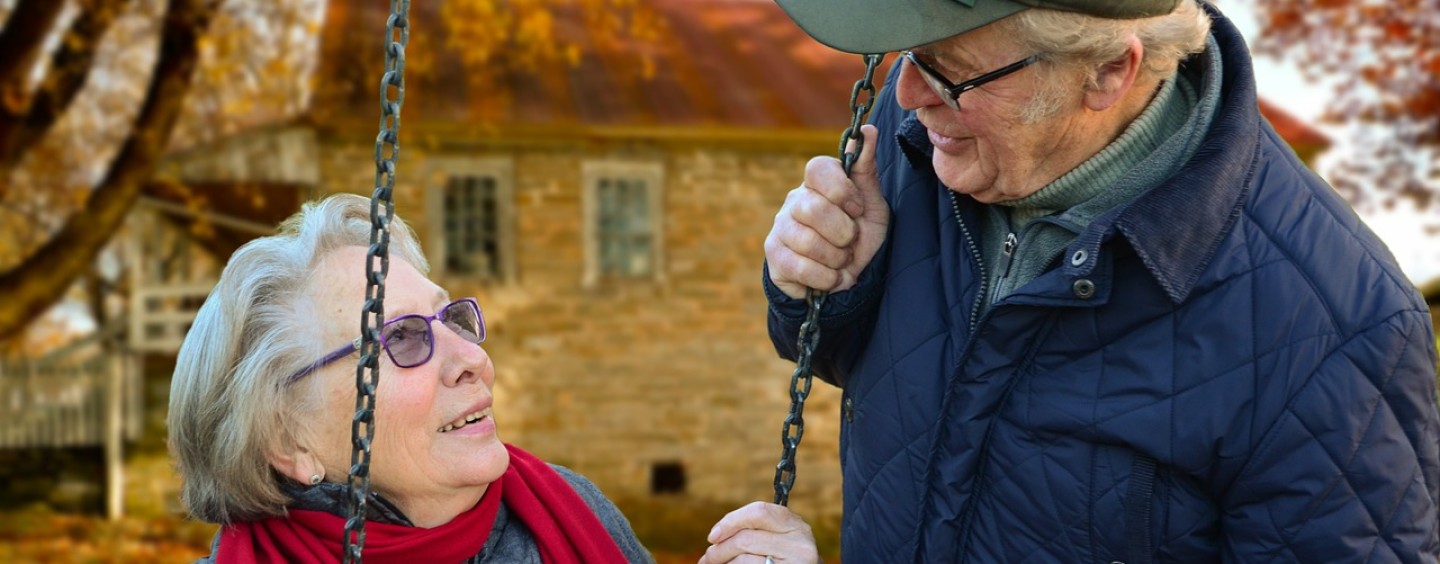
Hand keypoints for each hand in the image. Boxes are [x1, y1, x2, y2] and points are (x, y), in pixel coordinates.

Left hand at [698, 501, 819, 563]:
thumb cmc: (789, 560)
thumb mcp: (780, 540)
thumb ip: (757, 530)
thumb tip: (715, 537)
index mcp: (795, 524)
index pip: (758, 512)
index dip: (730, 521)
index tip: (712, 536)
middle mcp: (799, 543)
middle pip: (746, 539)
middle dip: (719, 550)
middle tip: (706, 559)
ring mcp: (795, 563)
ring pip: (744, 561)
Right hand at [764, 124, 888, 299]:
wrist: (846, 279)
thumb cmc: (859, 237)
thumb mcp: (872, 205)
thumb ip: (866, 169)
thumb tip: (868, 130)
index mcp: (818, 183)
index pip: (817, 167)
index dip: (842, 191)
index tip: (857, 210)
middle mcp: (794, 200)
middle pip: (814, 208)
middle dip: (844, 233)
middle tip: (850, 242)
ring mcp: (780, 227)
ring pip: (808, 241)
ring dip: (837, 259)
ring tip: (841, 261)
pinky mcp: (774, 256)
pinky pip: (800, 267)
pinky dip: (826, 278)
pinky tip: (830, 277)